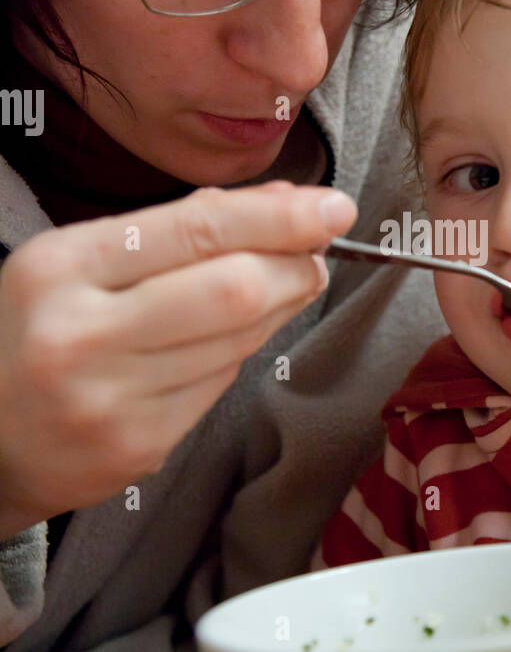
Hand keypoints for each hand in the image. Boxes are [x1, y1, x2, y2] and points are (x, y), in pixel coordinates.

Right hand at [0, 181, 355, 537]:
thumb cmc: (36, 332)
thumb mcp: (79, 260)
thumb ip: (179, 229)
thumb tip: (284, 203)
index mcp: (61, 268)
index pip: (198, 231)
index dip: (280, 218)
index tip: (333, 208)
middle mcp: (82, 336)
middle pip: (235, 291)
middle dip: (297, 266)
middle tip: (319, 252)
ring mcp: (112, 401)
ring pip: (239, 342)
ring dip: (278, 308)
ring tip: (282, 285)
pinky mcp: (138, 449)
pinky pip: (220, 386)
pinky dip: (238, 353)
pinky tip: (224, 339)